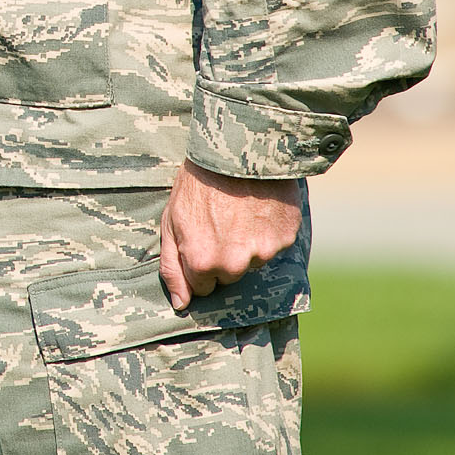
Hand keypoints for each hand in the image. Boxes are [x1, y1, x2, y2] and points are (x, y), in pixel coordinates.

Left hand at [159, 159, 301, 310]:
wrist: (236, 149)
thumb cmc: (198, 182)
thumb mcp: (170, 219)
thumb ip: (172, 266)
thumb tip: (180, 305)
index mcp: (202, 261)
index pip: (201, 288)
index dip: (198, 262)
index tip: (199, 238)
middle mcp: (234, 264)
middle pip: (228, 276)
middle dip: (222, 255)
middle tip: (218, 220)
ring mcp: (261, 253)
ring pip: (251, 261)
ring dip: (245, 243)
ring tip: (238, 211)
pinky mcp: (284, 240)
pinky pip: (273, 246)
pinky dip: (267, 231)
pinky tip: (257, 208)